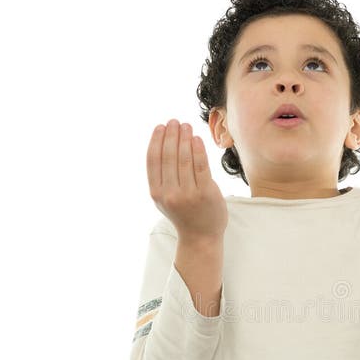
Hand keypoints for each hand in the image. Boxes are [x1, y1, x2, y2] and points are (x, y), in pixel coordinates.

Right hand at [147, 120, 227, 242]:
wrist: (200, 236)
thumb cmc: (183, 214)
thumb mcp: (165, 198)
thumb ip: (161, 178)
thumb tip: (162, 145)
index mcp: (157, 193)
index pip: (153, 161)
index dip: (156, 141)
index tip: (160, 127)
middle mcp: (170, 194)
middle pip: (169, 157)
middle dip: (171, 135)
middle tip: (175, 122)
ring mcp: (188, 194)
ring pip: (185, 159)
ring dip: (185, 138)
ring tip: (186, 126)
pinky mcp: (205, 193)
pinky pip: (200, 166)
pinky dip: (198, 149)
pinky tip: (197, 139)